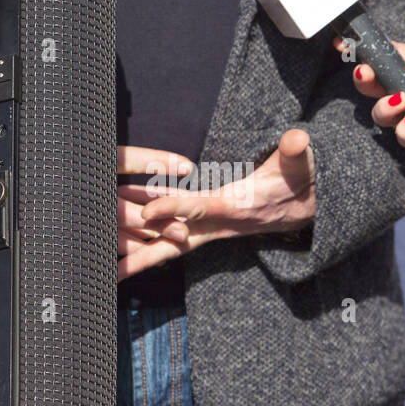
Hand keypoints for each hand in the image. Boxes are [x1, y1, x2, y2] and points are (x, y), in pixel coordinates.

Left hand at [116, 134, 315, 280]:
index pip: (201, 208)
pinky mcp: (204, 229)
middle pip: (171, 243)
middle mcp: (217, 225)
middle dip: (140, 254)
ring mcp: (208, 230)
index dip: (176, 208)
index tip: (149, 210)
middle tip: (108, 267)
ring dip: (133, 253)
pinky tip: (118, 241)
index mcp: (236, 207)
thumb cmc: (300, 183)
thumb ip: (296, 153)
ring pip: (165, 246)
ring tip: (99, 264)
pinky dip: (144, 242)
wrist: (305, 210)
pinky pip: (169, 238)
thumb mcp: (301, 166)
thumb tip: (298, 138)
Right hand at [343, 33, 404, 146]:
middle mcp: (403, 87)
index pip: (375, 57)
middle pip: (369, 88)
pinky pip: (404, 136)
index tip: (342, 45)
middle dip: (363, 82)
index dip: (356, 51)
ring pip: (381, 115)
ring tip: (403, 100)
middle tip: (368, 76)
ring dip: (385, 108)